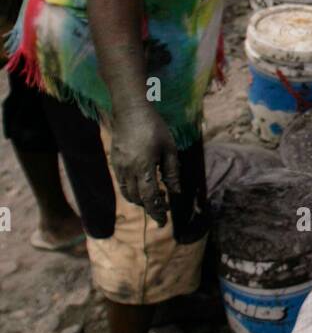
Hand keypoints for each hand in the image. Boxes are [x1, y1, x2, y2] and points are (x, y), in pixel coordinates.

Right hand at [110, 105, 180, 227]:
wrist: (130, 109)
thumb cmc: (155, 127)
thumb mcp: (170, 149)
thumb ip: (172, 173)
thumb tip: (176, 192)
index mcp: (144, 167)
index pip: (150, 198)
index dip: (157, 212)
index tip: (164, 222)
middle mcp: (128, 170)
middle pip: (137, 198)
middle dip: (150, 207)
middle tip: (163, 207)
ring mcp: (118, 166)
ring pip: (127, 193)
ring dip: (140, 200)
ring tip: (155, 196)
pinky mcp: (114, 161)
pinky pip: (121, 183)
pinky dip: (131, 190)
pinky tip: (142, 184)